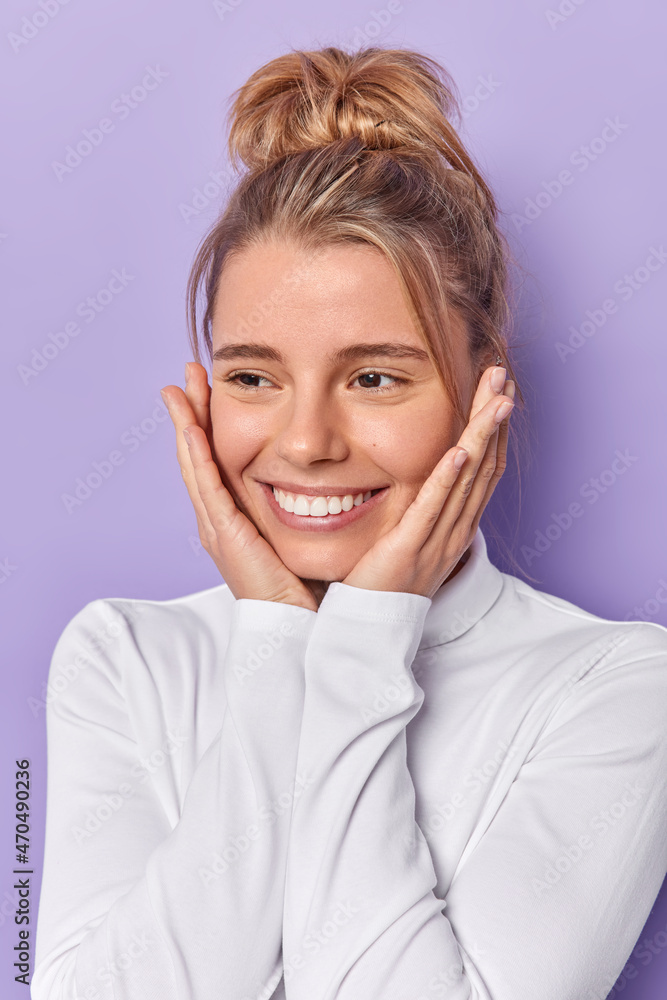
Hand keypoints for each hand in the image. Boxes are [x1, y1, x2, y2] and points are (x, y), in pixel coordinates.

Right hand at [160, 363, 320, 611]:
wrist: (299, 627)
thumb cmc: (307, 587)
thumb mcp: (304, 537)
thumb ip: (309, 509)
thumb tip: (328, 484)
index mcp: (234, 521)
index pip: (215, 462)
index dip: (208, 424)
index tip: (208, 388)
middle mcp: (219, 521)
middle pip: (197, 457)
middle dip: (190, 414)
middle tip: (186, 375)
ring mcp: (218, 528)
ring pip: (195, 465)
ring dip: (186, 424)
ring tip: (179, 388)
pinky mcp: (225, 535)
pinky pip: (208, 487)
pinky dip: (197, 456)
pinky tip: (192, 428)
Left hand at [340, 365, 514, 598]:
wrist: (371, 632)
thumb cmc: (382, 584)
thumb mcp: (409, 539)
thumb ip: (417, 509)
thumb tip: (419, 478)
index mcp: (455, 525)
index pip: (484, 468)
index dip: (493, 428)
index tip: (496, 390)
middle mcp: (455, 530)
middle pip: (485, 465)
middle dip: (494, 418)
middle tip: (504, 375)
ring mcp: (436, 540)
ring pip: (469, 480)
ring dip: (483, 436)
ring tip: (496, 398)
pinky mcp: (409, 549)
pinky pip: (433, 508)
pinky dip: (448, 477)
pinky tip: (460, 448)